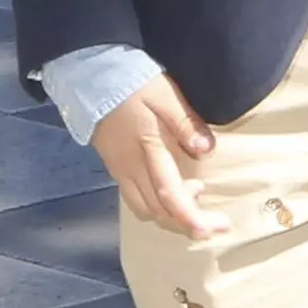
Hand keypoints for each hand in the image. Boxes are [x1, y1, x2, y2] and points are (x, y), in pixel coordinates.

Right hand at [92, 77, 225, 236]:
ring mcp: (121, 171)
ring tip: (196, 197)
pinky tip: (174, 191)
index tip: (213, 229)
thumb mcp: (164, 94)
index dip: (190, 217)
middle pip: (159, 211)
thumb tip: (205, 151)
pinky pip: (136, 200)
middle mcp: (131, 168)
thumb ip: (184, 123)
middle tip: (218, 221)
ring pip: (146, 210)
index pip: (169, 194)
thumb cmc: (132, 83)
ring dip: (172, 215)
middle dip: (189, 223)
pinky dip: (158, 206)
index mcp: (148, 149)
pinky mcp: (115, 169)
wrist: (90, 78)